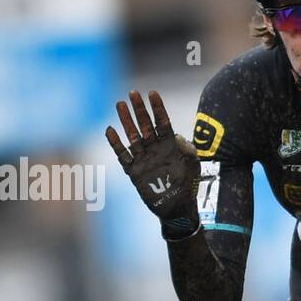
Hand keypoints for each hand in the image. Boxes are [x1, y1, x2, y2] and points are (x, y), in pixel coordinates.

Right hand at [105, 90, 200, 233]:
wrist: (178, 207)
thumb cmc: (188, 184)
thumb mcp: (191, 162)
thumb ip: (185, 146)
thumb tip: (175, 135)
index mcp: (169, 144)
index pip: (162, 121)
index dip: (157, 108)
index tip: (152, 93)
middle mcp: (155, 148)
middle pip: (145, 124)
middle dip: (139, 109)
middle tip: (132, 93)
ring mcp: (144, 158)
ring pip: (132, 135)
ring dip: (126, 120)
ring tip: (120, 104)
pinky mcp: (134, 171)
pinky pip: (123, 155)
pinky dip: (116, 143)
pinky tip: (109, 130)